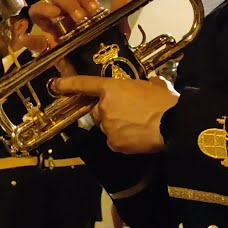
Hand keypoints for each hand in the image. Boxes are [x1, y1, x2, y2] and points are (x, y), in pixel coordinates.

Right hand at [29, 0, 130, 75]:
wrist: (104, 77)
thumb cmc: (109, 52)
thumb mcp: (117, 32)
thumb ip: (118, 13)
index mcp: (82, 9)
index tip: (92, 8)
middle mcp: (66, 17)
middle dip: (67, 1)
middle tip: (78, 16)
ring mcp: (54, 32)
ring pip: (39, 11)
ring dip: (45, 8)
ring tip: (55, 14)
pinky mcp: (48, 49)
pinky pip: (33, 42)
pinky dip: (27, 38)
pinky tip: (26, 38)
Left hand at [51, 74, 177, 153]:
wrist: (173, 123)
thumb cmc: (165, 101)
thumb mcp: (154, 85)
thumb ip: (143, 85)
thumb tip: (150, 85)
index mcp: (112, 88)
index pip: (85, 84)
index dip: (68, 84)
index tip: (54, 85)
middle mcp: (104, 107)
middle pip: (99, 112)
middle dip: (110, 114)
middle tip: (131, 114)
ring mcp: (107, 126)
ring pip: (108, 128)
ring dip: (119, 128)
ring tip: (139, 127)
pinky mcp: (114, 143)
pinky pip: (115, 142)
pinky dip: (124, 141)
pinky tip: (139, 138)